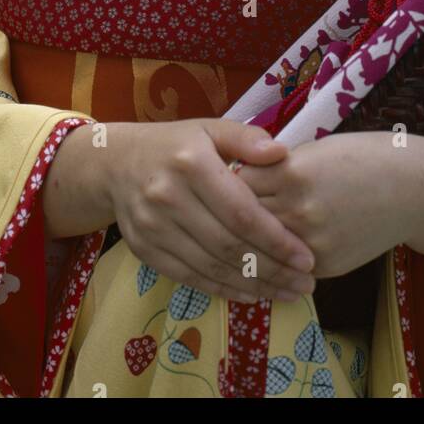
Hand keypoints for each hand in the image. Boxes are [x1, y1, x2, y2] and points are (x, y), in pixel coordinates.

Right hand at [105, 118, 318, 304]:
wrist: (116, 163)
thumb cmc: (176, 145)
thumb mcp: (210, 129)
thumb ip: (246, 138)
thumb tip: (282, 153)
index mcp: (191, 163)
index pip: (241, 212)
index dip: (276, 239)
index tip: (306, 256)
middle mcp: (168, 197)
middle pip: (228, 245)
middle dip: (272, 269)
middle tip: (305, 282)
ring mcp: (153, 227)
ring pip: (210, 266)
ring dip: (253, 286)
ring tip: (287, 292)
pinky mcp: (144, 250)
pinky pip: (189, 277)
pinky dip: (222, 289)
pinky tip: (251, 294)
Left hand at [234, 132, 415, 278]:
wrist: (411, 191)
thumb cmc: (362, 157)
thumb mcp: (315, 149)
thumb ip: (277, 165)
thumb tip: (239, 176)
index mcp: (292, 172)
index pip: (236, 182)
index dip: (225, 182)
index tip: (219, 181)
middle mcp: (298, 210)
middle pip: (241, 218)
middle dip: (228, 214)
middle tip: (219, 210)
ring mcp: (310, 244)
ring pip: (259, 249)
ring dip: (246, 242)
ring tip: (237, 233)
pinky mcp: (323, 267)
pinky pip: (284, 265)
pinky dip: (273, 258)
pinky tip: (267, 250)